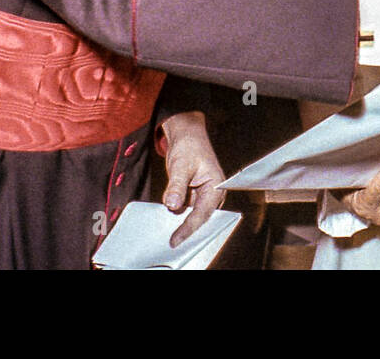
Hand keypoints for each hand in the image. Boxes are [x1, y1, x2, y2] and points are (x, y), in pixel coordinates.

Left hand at [159, 111, 225, 247]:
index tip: (175, 240)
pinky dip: (174, 213)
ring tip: (166, 236)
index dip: (188, 229)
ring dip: (179, 223)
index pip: (202, 214)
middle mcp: (212, 195)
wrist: (187, 135)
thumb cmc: (190, 146)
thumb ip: (177, 186)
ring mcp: (202, 197)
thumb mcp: (181, 165)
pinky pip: (183, 209)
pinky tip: (163, 221)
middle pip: (199, 219)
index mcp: (216, 188)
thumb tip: (172, 205)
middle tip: (170, 243)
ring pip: (190, 216)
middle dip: (186, 230)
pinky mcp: (192, 196)